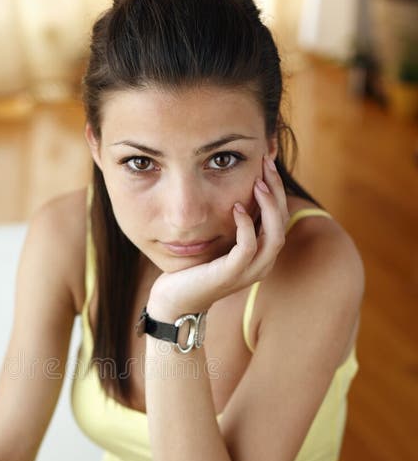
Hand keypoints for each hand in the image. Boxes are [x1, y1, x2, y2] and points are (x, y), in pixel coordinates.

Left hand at [147, 155, 288, 317]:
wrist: (176, 298)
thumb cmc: (196, 267)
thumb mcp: (218, 239)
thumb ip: (232, 221)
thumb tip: (236, 187)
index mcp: (262, 253)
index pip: (281, 216)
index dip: (278, 188)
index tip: (267, 162)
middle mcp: (262, 263)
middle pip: (284, 222)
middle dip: (277, 190)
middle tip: (267, 163)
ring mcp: (249, 271)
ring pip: (275, 236)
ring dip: (269, 207)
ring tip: (258, 183)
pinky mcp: (231, 275)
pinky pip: (248, 247)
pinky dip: (246, 226)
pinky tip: (236, 207)